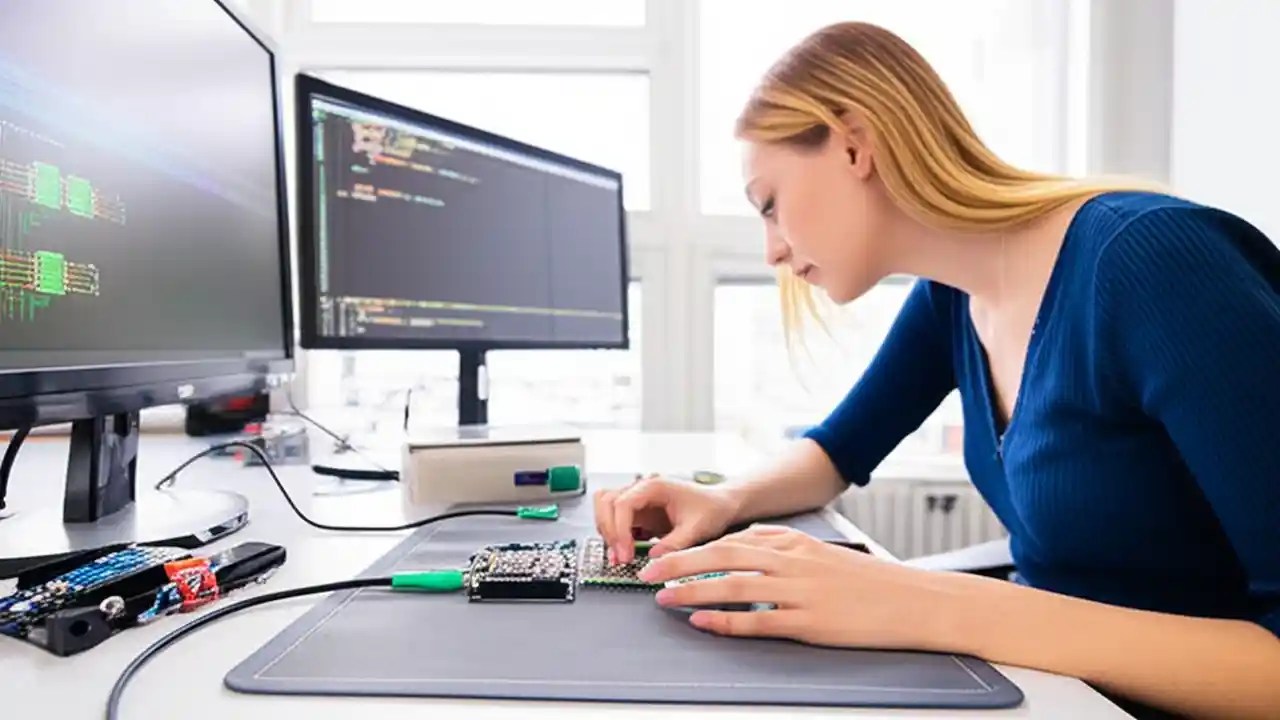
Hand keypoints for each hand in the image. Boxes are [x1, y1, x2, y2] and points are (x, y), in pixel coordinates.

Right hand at [593, 473, 741, 563]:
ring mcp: (639, 501)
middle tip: (620, 556)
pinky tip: (625, 554)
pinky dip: (615, 537)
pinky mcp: (640, 514)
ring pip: (606, 509)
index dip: (619, 529)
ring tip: (620, 557)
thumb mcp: (696, 529)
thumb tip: (653, 559)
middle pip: (606, 502)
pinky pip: (616, 521)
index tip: (625, 552)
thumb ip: (674, 544)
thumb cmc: (711, 508)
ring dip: (608, 532)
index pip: (623, 503)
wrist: (721, 505)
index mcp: (655, 486)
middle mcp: (642, 489)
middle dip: (609, 530)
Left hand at [639, 524, 963, 651]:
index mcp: (794, 543)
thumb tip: (747, 541)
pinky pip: (758, 621)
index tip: (663, 555)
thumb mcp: (822, 552)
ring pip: (733, 586)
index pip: (731, 540)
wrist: (914, 601)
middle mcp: (793, 562)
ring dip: (693, 591)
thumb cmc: (869, 582)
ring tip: (663, 597)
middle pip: (723, 557)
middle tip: (648, 571)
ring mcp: (800, 593)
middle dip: (680, 563)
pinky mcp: (810, 623)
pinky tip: (702, 623)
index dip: (692, 548)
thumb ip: (783, 545)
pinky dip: (726, 622)